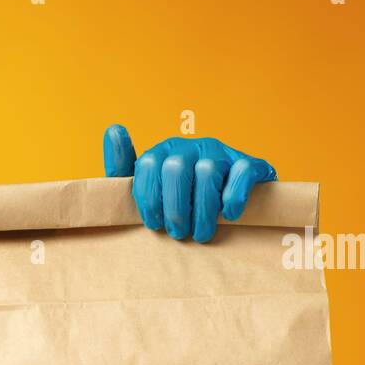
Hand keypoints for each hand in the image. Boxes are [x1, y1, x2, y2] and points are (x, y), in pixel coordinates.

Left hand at [103, 124, 276, 242]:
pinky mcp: (250, 163)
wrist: (228, 205)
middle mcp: (191, 146)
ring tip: (200, 234)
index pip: (148, 165)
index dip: (149, 199)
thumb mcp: (146, 188)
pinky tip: (229, 216)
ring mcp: (221, 152)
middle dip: (175, 208)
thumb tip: (114, 129)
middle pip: (176, 169)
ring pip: (208, 172)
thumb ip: (122, 167)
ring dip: (203, 210)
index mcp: (163, 151)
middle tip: (178, 233)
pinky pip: (243, 172)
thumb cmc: (177, 202)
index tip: (154, 224)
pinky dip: (234, 196)